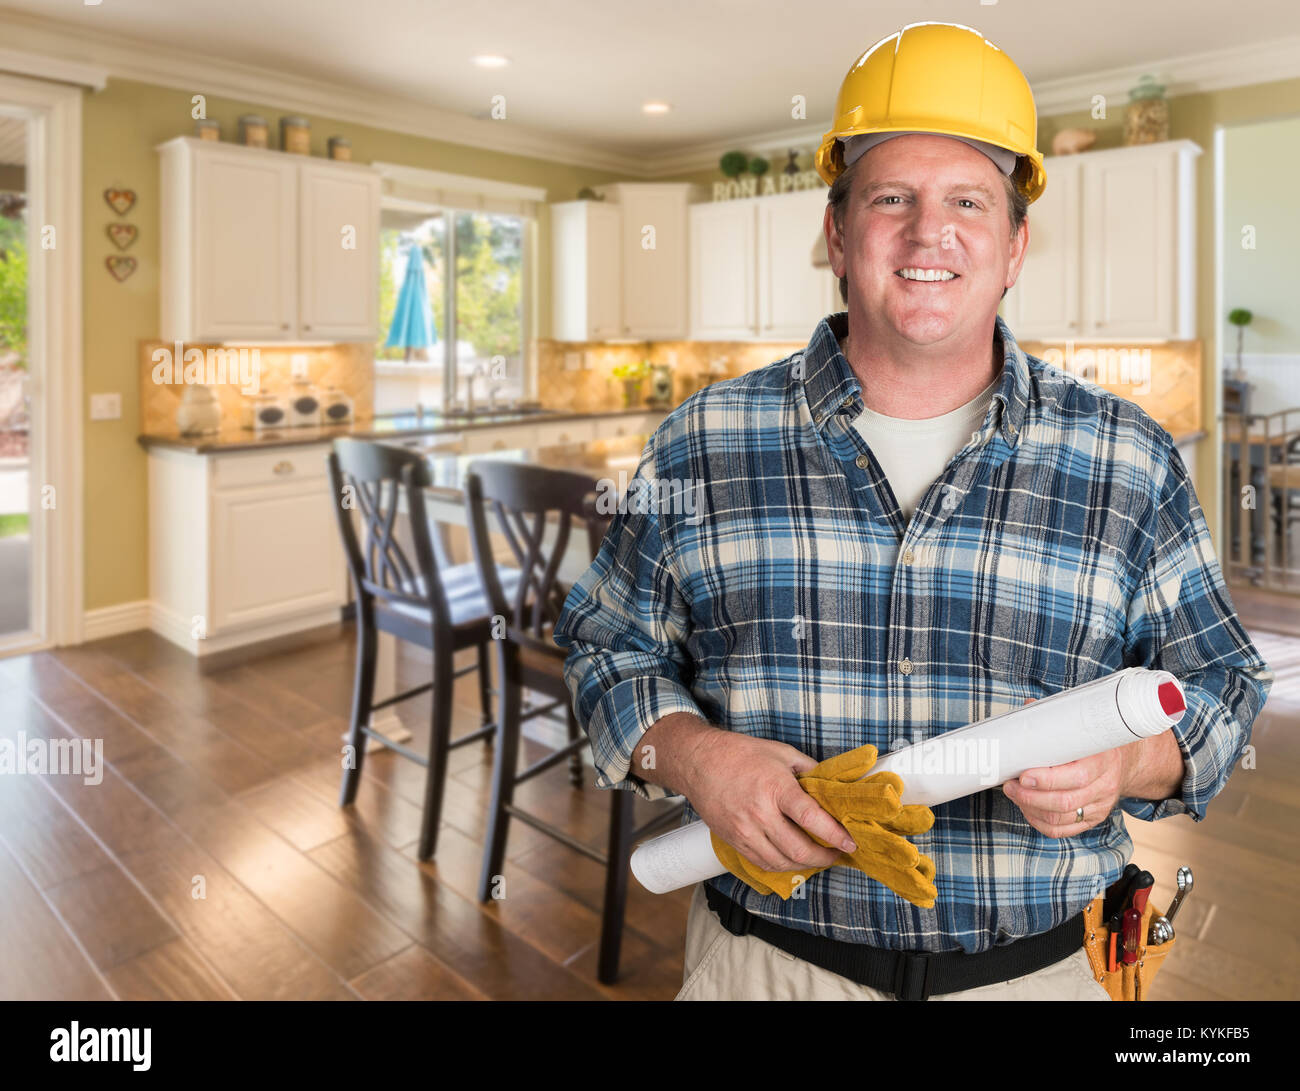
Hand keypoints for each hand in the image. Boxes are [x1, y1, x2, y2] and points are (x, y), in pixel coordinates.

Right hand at [679, 730, 856, 871]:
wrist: (699, 762)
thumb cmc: (739, 754)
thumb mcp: (781, 753)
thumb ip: (809, 770)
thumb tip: (831, 786)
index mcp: (775, 788)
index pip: (811, 819)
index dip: (835, 835)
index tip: (850, 842)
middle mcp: (759, 813)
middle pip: (799, 849)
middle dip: (824, 857)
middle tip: (836, 854)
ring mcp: (744, 830)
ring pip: (781, 862)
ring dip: (804, 865)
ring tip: (817, 858)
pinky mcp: (733, 841)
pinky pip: (762, 863)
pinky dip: (782, 865)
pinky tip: (792, 859)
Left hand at [1001, 697, 1140, 836]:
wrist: (1123, 762)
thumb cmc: (1093, 742)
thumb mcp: (1081, 728)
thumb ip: (1053, 719)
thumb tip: (1027, 707)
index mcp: (1102, 759)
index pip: (1076, 776)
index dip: (1047, 779)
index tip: (1023, 775)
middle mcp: (1104, 785)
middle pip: (1065, 801)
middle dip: (1030, 796)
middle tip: (1010, 785)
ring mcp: (1099, 805)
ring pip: (1061, 818)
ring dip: (1030, 808)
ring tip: (1014, 794)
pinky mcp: (1092, 818)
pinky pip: (1062, 830)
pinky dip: (1039, 822)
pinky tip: (1027, 809)